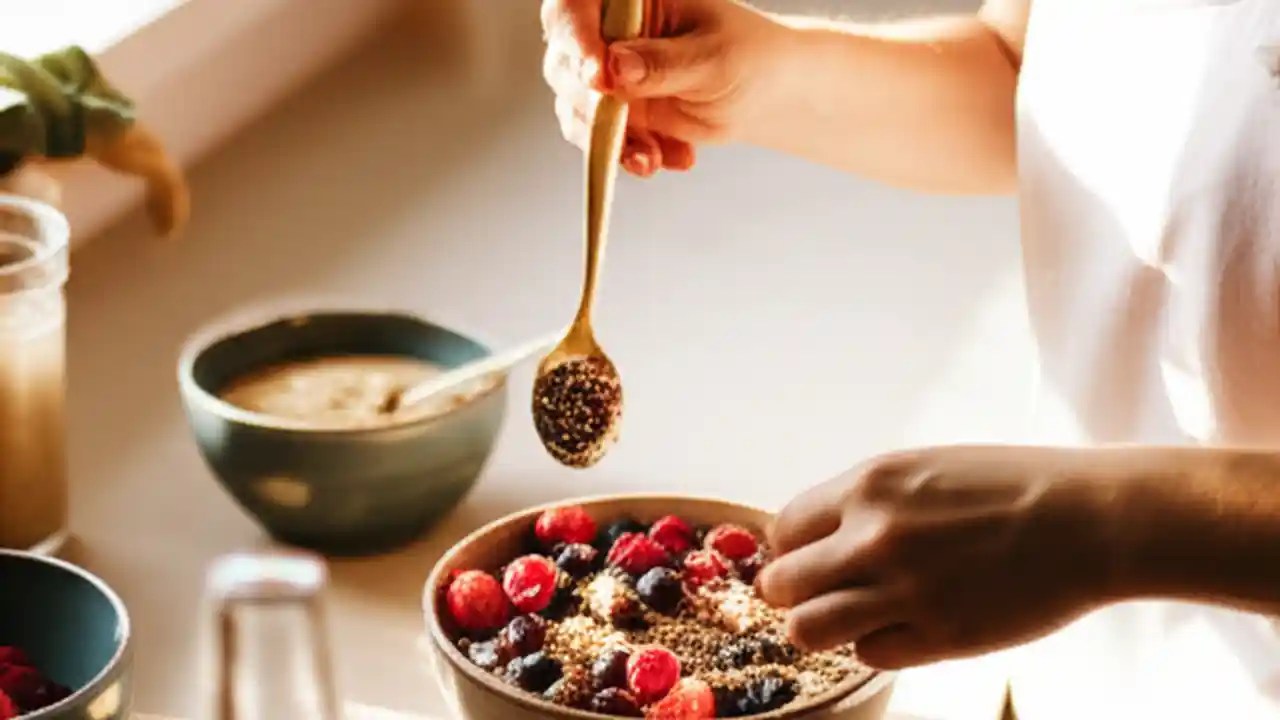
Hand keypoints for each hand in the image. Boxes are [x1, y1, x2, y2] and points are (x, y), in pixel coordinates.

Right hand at [540, 0, 783, 176]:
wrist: (764, 94)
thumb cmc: (747, 57)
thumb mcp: (714, 58)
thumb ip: (664, 63)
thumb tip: (614, 68)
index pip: (573, 5)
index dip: (575, 37)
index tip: (597, 78)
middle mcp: (606, 29)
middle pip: (564, 62)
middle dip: (592, 106)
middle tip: (629, 130)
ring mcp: (605, 72)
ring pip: (575, 107)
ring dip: (610, 139)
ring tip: (654, 159)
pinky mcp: (612, 110)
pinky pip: (597, 137)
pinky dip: (626, 154)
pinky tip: (666, 159)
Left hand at [759, 446, 1119, 668]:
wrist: (1091, 519)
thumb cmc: (1011, 487)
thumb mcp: (923, 469)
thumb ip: (865, 501)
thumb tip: (811, 538)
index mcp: (869, 486)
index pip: (783, 530)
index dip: (791, 550)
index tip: (809, 558)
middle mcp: (875, 537)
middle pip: (782, 585)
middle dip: (792, 593)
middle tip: (820, 594)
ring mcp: (906, 590)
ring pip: (809, 630)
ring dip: (823, 627)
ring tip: (853, 617)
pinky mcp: (940, 636)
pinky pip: (869, 654)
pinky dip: (877, 645)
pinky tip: (907, 625)